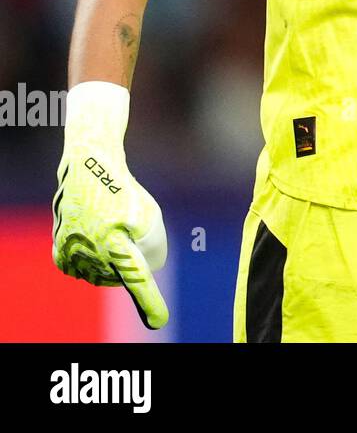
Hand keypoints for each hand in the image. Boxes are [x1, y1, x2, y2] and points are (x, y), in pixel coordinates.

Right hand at [52, 82, 168, 329]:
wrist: (88, 170)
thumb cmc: (123, 191)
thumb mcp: (146, 215)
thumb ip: (148, 245)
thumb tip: (135, 274)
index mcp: (118, 245)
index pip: (138, 281)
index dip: (150, 302)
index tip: (159, 321)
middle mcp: (92, 255)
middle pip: (119, 276)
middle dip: (127, 262)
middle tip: (125, 234)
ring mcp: (73, 256)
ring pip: (100, 274)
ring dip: (109, 261)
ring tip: (109, 231)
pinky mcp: (61, 253)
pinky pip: (83, 269)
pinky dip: (92, 260)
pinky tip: (94, 242)